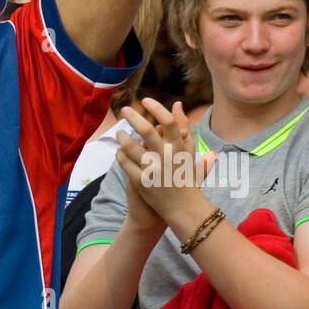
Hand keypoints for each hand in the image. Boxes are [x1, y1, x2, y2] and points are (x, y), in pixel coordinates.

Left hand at [115, 98, 212, 219]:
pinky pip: (124, 163)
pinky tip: (120, 151)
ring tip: (119, 133)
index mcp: (179, 149)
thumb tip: (177, 103)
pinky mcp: (141, 182)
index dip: (156, 108)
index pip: (167, 122)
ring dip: (122, 137)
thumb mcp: (189, 150)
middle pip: (146, 130)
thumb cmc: (186, 175)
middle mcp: (166, 157)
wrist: (183, 208)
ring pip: (130, 146)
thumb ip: (183, 126)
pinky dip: (120, 154)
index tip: (145, 100)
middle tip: (124, 110)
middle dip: (132, 116)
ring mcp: (153, 170)